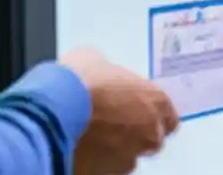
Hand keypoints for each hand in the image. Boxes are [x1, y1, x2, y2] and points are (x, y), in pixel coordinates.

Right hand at [60, 48, 179, 174]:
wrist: (53, 109)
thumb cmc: (78, 80)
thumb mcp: (95, 60)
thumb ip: (111, 76)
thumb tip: (102, 76)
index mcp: (155, 101)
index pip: (169, 117)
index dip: (151, 114)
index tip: (138, 111)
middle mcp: (149, 132)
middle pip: (152, 139)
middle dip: (136, 133)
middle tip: (112, 122)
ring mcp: (129, 157)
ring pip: (128, 156)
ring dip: (115, 148)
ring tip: (91, 136)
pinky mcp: (107, 173)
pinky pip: (106, 168)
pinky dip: (97, 160)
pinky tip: (81, 147)